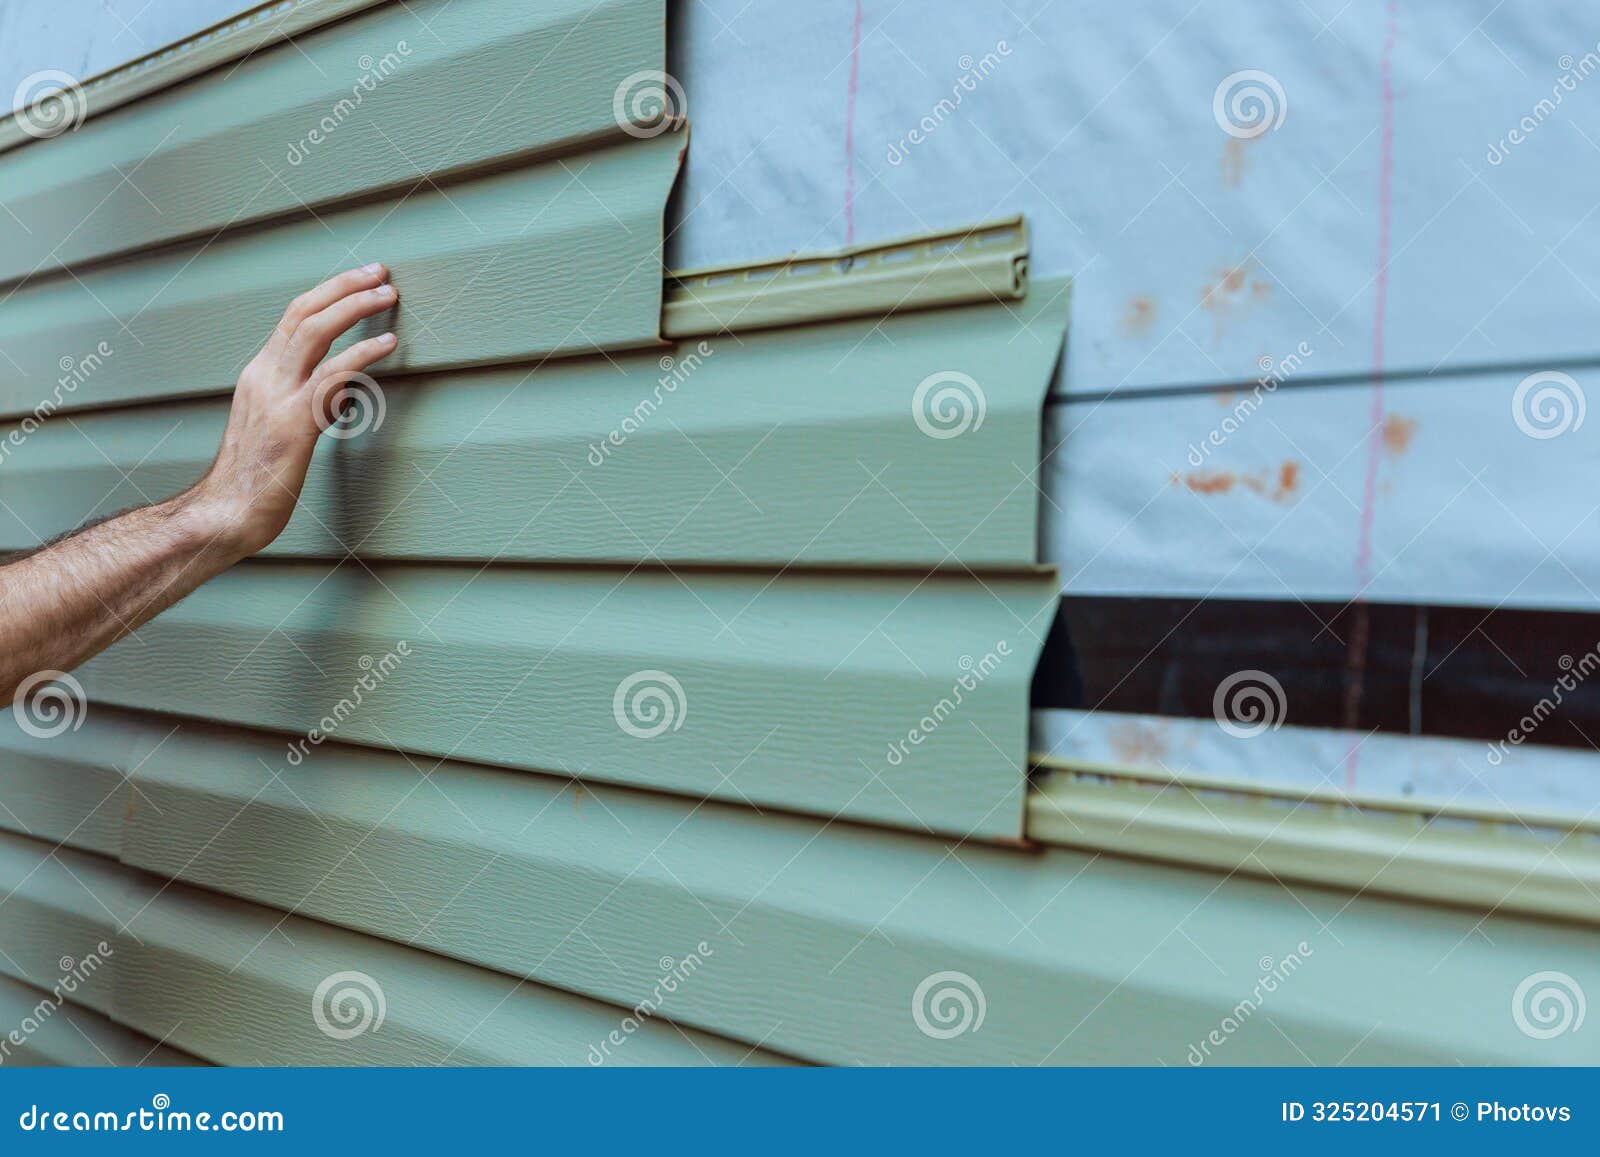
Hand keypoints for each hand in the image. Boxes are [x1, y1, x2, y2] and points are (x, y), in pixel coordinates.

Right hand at [188, 264, 398, 559]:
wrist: (224, 515)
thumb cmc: (254, 480)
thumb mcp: (276, 428)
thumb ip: (304, 403)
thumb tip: (342, 391)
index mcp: (259, 375)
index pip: (293, 318)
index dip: (328, 293)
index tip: (360, 279)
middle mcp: (264, 377)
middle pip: (304, 313)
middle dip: (344, 286)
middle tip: (380, 272)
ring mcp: (277, 398)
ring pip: (316, 333)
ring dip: (355, 308)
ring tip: (388, 295)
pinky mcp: (295, 424)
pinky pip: (332, 377)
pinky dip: (363, 355)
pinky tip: (388, 344)